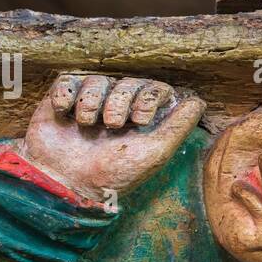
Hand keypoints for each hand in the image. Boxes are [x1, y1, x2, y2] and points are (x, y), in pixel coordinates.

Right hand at [20, 73, 204, 200]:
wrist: (64, 182)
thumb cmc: (113, 174)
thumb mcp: (154, 153)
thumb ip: (179, 127)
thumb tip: (199, 102)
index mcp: (140, 120)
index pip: (154, 89)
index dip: (149, 98)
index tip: (140, 119)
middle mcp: (117, 109)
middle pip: (127, 82)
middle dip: (121, 101)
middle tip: (112, 124)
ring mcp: (89, 104)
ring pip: (97, 80)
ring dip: (93, 101)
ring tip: (86, 123)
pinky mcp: (61, 101)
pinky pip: (67, 81)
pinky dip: (66, 94)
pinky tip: (65, 112)